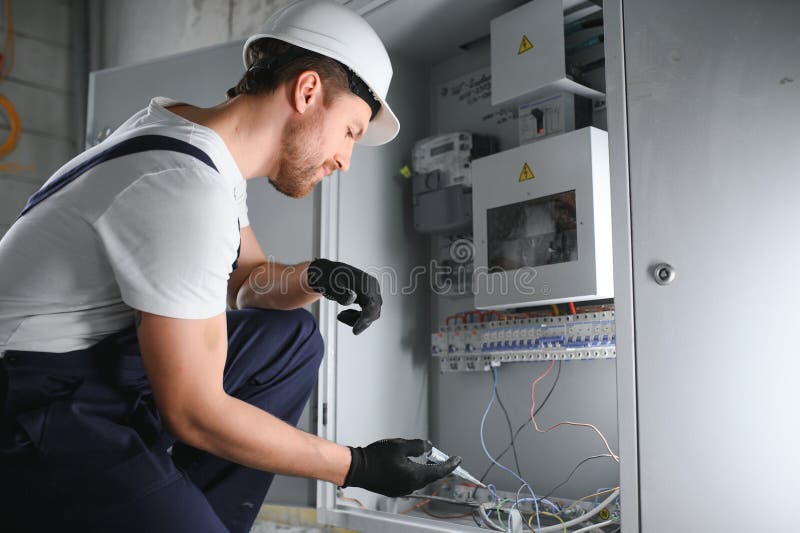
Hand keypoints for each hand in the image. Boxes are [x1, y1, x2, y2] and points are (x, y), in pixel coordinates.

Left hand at [306, 258, 381, 334]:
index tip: (355, 331)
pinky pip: (367, 312)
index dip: (365, 319)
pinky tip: (344, 314)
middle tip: (340, 317)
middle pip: (374, 311)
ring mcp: (371, 292)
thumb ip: (340, 293)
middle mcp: (372, 287)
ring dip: (356, 319)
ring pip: (371, 313)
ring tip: (340, 315)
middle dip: (359, 320)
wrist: (326, 273)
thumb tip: (351, 299)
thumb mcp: (329, 285)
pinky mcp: (368, 297)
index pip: (372, 304)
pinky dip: (356, 317)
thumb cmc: (327, 277)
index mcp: (366, 282)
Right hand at [342, 438, 460, 496]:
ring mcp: (401, 489)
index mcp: (414, 476)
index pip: (439, 471)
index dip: (450, 464)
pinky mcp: (394, 489)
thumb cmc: (375, 457)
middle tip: (445, 459)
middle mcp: (410, 486)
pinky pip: (409, 482)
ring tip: (426, 459)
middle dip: (438, 467)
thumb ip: (418, 446)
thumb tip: (429, 447)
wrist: (357, 469)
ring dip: (425, 470)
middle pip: (430, 476)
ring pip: (419, 479)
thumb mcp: (400, 445)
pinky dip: (414, 473)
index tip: (457, 459)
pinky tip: (409, 465)